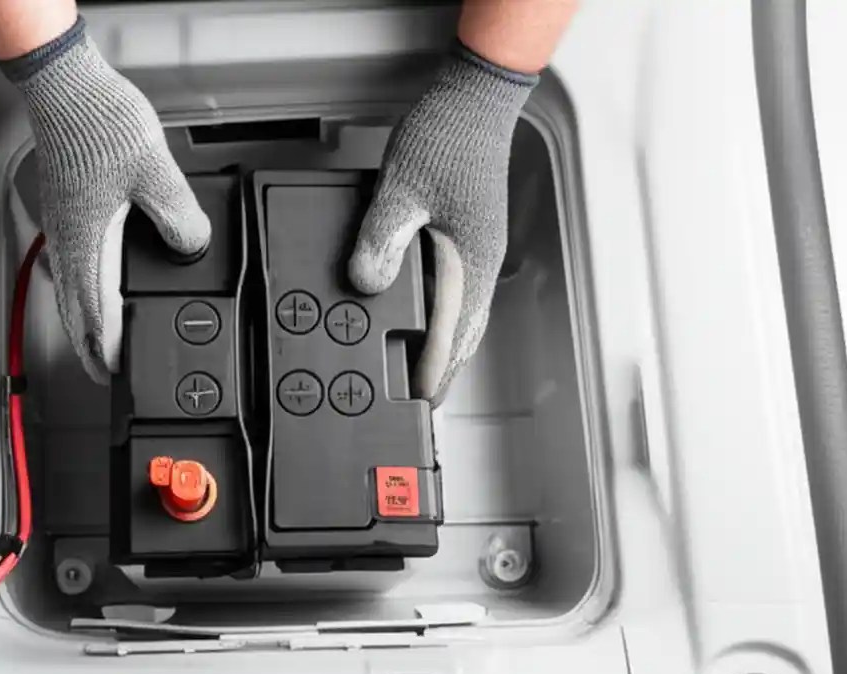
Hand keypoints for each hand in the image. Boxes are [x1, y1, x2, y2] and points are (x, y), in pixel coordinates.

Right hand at [0, 18, 209, 382]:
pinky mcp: (64, 204)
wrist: (64, 82)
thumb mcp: (157, 173)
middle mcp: (68, 239)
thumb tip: (192, 246)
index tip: (113, 374)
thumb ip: (179, 217)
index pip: (94, 315)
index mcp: (86, 242)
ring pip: (70, 286)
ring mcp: (62, 222)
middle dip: (89, 345)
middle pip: (74, 310)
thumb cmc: (98, 121)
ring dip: (83, 318)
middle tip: (101, 371)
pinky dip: (81, 285)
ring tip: (97, 336)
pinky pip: (70, 260)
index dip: (104, 350)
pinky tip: (95, 279)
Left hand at [348, 43, 535, 404]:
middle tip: (421, 399)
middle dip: (443, 370)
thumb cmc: (448, 136)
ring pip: (463, 313)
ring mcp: (478, 249)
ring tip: (420, 368)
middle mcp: (480, 263)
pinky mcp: (469, 235)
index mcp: (470, 263)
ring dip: (445, 345)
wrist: (475, 97)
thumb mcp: (401, 189)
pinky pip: (458, 289)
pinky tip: (421, 312)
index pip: (453, 337)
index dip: (434, 374)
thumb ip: (381, 240)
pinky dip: (442, 313)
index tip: (419, 403)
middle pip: (464, 334)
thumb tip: (366, 283)